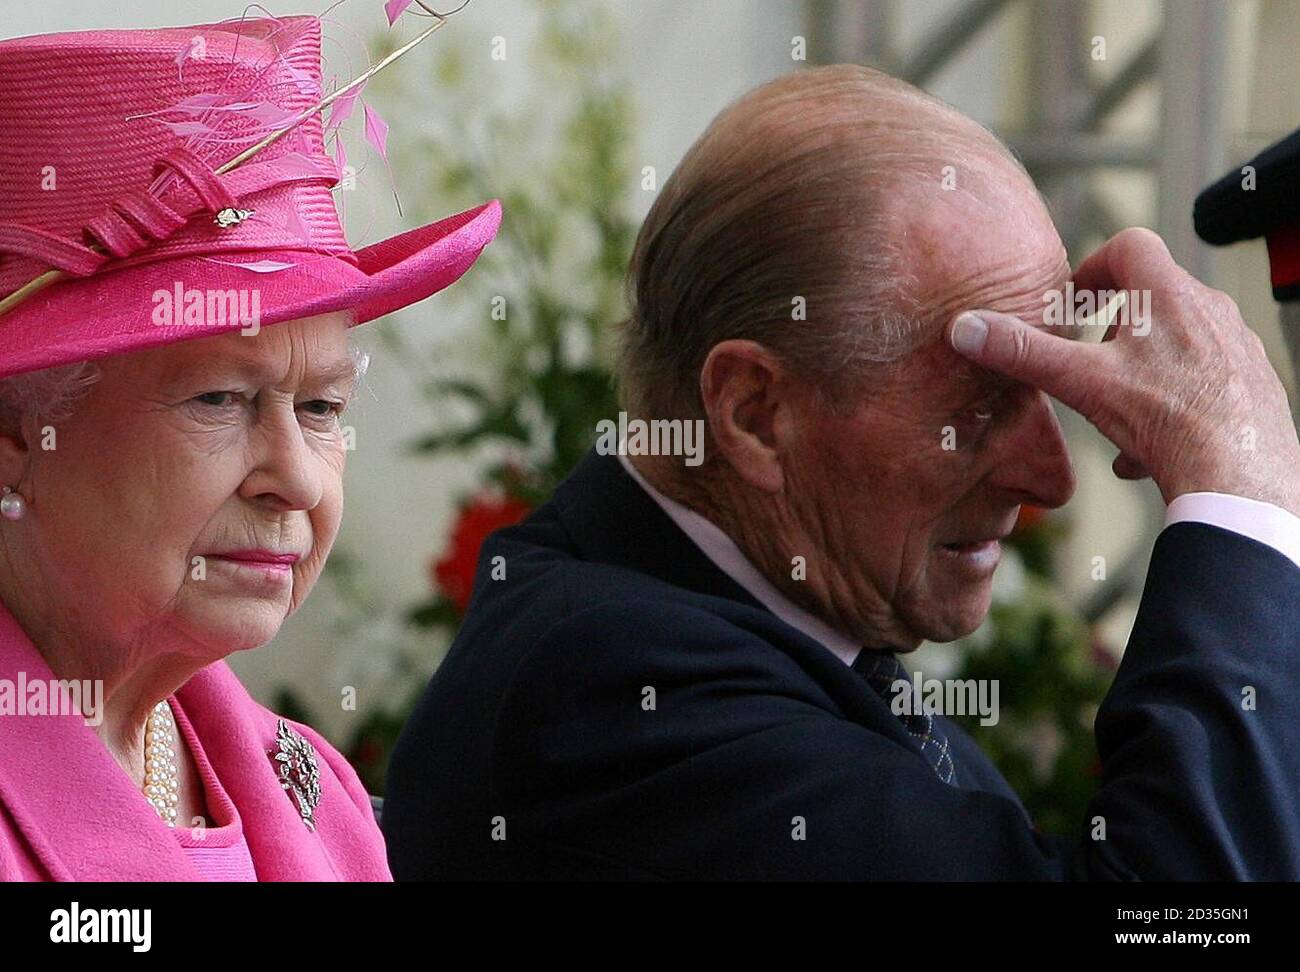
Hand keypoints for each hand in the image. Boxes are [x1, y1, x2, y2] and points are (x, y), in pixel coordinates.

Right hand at [947, 227, 1299, 517]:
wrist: (1238, 475)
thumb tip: (966, 329)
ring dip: (1142, 370)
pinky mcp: (1252, 382)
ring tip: (1117, 412)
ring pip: (1178, 344)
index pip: (1130, 245)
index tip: (1077, 301)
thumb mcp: (1080, 382)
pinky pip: (1203, 380)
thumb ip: (1022, 352)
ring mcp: (1237, 346)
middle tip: (1090, 362)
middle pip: (1153, 298)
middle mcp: (1210, 310)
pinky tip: (1149, 447)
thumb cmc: (1167, 420)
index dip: (1095, 267)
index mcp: (1168, 295)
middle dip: (1116, 329)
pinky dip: (1172, 403)